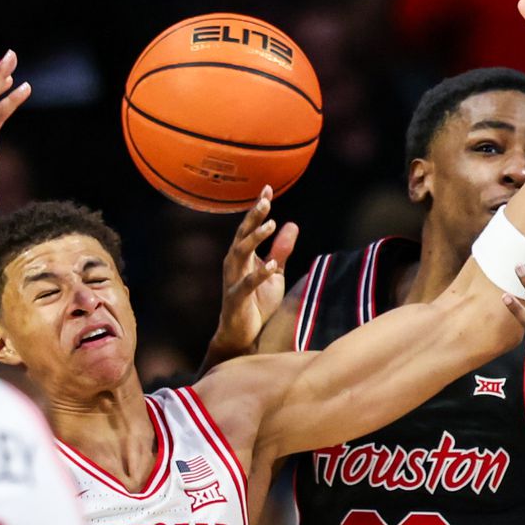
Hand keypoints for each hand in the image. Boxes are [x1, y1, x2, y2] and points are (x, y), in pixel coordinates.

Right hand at [217, 186, 298, 353]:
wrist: (242, 335)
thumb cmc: (256, 303)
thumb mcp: (274, 274)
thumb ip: (281, 250)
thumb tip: (291, 224)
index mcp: (242, 256)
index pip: (249, 228)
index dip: (257, 209)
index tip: (267, 189)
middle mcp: (234, 265)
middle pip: (242, 235)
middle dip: (253, 217)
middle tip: (265, 200)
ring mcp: (232, 281)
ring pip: (239, 254)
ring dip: (254, 239)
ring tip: (270, 225)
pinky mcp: (235, 300)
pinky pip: (245, 285)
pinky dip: (258, 275)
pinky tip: (272, 266)